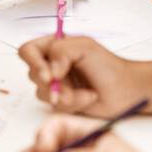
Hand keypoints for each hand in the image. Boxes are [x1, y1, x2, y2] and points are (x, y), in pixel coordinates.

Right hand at [19, 35, 141, 114]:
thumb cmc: (108, 65)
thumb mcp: (85, 47)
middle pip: (33, 74)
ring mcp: (55, 83)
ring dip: (65, 95)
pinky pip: (54, 106)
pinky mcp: (61, 100)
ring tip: (87, 94)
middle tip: (70, 90)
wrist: (124, 90)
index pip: (28, 51)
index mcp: (53, 46)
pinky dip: (72, 104)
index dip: (33, 63)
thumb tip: (49, 71)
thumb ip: (61, 51)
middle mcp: (51, 64)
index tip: (48, 76)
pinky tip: (87, 98)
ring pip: (42, 93)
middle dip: (54, 85)